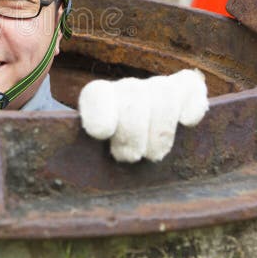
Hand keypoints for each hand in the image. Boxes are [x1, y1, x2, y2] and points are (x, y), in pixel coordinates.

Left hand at [78, 69, 207, 162]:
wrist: (129, 136)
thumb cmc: (107, 157)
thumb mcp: (88, 158)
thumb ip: (79, 158)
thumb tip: (65, 170)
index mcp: (97, 99)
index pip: (97, 95)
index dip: (101, 114)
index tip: (103, 134)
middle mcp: (125, 89)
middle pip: (134, 98)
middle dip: (133, 133)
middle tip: (129, 157)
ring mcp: (154, 87)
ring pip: (163, 93)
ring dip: (160, 130)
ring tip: (154, 154)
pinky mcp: (181, 90)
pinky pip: (189, 87)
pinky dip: (191, 104)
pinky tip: (187, 122)